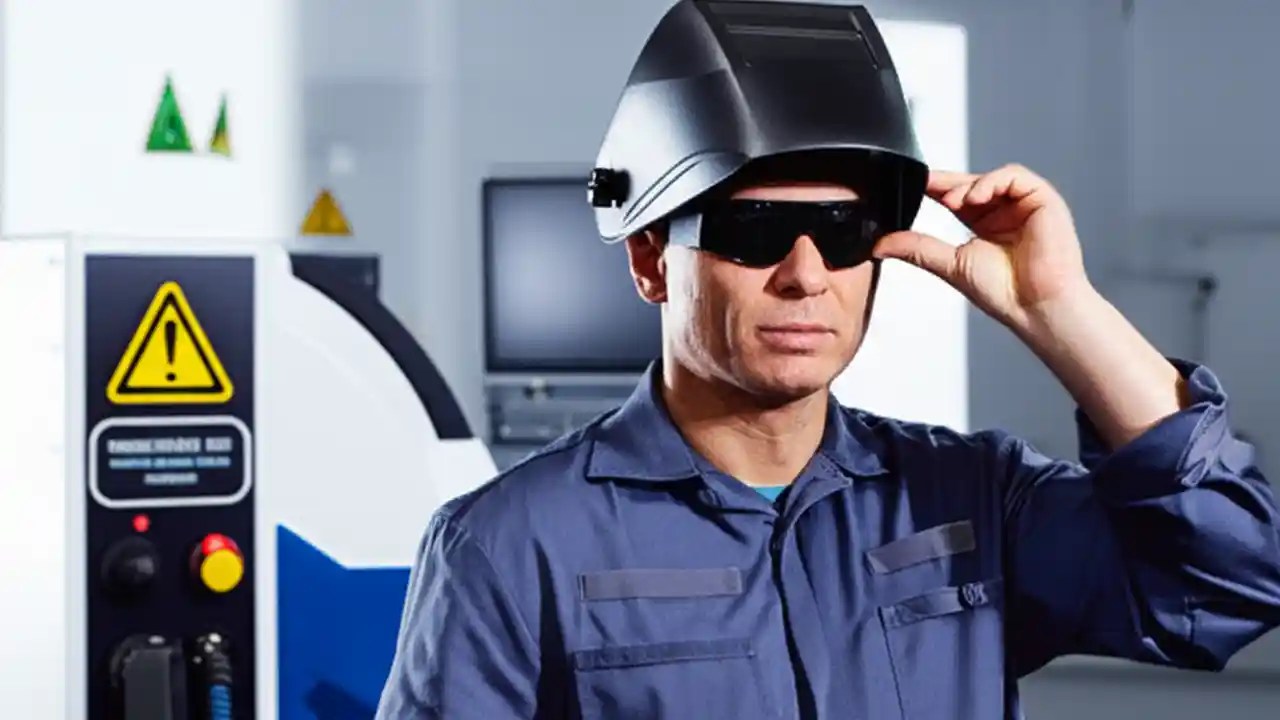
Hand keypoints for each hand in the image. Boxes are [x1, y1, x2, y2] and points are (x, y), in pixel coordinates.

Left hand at [872, 163, 1091, 329]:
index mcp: (984, 225)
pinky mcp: (1044, 200)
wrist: (1035, 307)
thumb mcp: (950, 264)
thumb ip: (917, 248)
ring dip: (968, 185)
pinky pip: (1016, 176)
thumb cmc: (1005, 293)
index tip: (912, 184)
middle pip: (972, 183)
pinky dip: (992, 181)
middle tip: (925, 184)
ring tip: (953, 201)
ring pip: (993, 177)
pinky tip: (975, 197)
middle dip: (947, 184)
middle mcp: (1005, 212)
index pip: (956, 198)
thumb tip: (882, 243)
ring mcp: (1025, 205)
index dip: (935, 188)